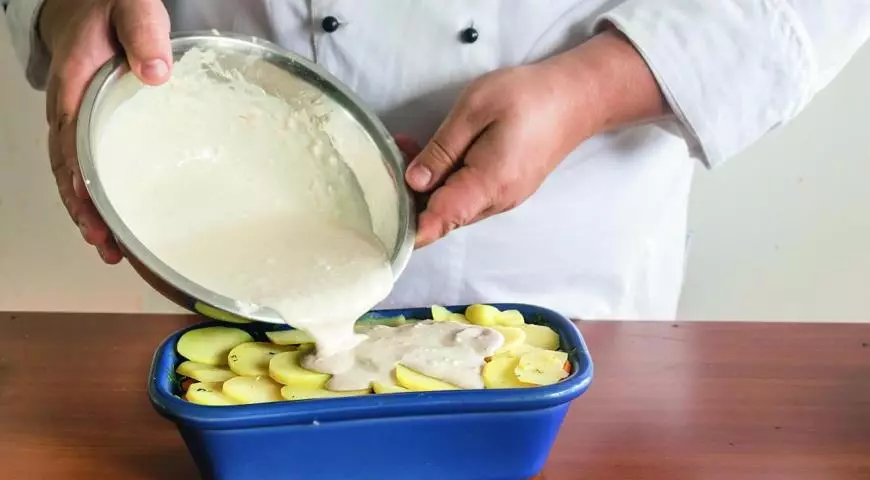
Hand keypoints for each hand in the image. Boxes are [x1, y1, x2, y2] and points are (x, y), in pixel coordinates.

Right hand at [40, 0, 171, 263]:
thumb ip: (143, 35)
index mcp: (76, 86)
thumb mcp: (132, 10)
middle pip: (68, 170)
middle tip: (105, 245)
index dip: (80, 178)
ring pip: (75, 175)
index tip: (93, 209)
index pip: (72, 142)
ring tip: (111, 250)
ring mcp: (79, 120)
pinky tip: (115, 221)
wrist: (92, 1)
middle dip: (84, 210)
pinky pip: (89, 166)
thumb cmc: (111, 7)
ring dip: (90, 212)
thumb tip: (156, 73)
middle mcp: (71, 109)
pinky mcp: (94, 126)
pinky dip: (97, 196)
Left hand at [405, 29, 666, 247]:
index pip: (440, 221)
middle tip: (389, 157)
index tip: (383, 224)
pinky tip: (433, 154)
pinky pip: (468, 195)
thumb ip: (442, 149)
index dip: (409, 228)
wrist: (577, 98)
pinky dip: (445, 180)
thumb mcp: (475, 109)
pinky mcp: (505, 190)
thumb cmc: (528, 96)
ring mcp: (503, 199)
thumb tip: (413, 182)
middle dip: (409, 194)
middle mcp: (496, 202)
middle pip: (441, 215)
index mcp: (488, 184)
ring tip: (406, 147)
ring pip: (453, 205)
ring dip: (426, 185)